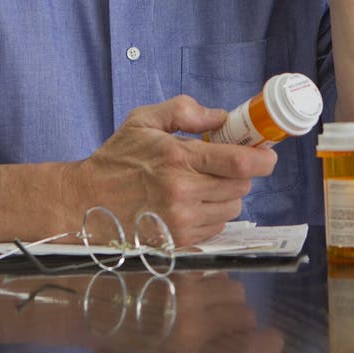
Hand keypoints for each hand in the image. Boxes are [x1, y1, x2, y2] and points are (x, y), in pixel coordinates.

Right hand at [65, 96, 276, 245]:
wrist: (87, 202)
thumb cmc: (116, 159)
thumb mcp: (144, 120)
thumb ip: (184, 111)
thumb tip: (221, 117)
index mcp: (177, 158)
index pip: (238, 163)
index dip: (262, 158)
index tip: (266, 153)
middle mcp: (183, 193)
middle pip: (240, 186)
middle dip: (239, 173)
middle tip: (222, 164)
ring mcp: (182, 221)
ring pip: (232, 208)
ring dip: (227, 194)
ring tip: (203, 184)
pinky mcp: (180, 241)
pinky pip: (217, 227)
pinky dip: (214, 213)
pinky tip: (194, 202)